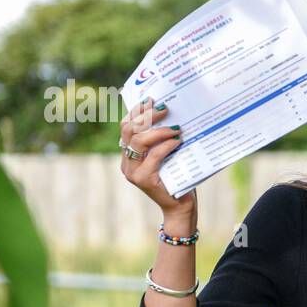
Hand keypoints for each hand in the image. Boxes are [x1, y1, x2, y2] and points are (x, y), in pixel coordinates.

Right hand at [119, 98, 196, 216]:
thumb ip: (162, 139)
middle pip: (128, 129)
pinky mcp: (143, 179)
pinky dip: (166, 145)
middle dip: (146, 115)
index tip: (151, 99)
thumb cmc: (177, 178)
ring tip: (176, 127)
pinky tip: (178, 141)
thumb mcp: (168, 154)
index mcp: (128, 154)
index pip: (126, 126)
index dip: (136, 110)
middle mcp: (126, 162)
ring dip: (159, 130)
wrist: (180, 206)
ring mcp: (132, 172)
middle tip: (166, 109)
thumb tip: (171, 112)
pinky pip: (153, 155)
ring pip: (138, 141)